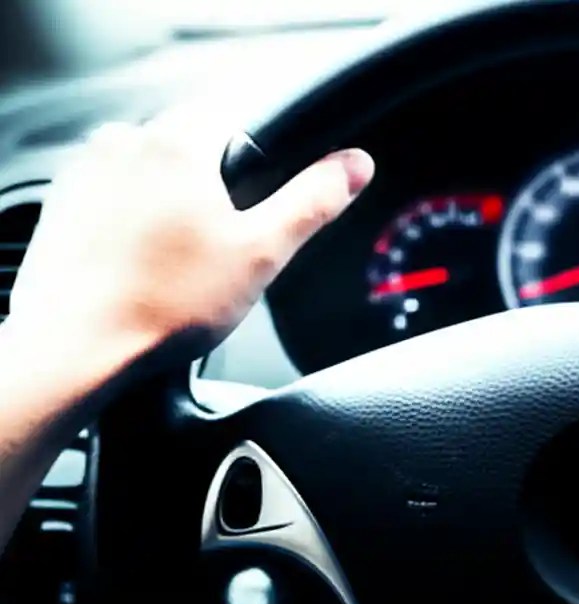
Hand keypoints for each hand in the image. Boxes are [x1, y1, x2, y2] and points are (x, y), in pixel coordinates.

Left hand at [8, 109, 373, 377]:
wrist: (75, 350)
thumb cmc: (163, 306)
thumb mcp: (262, 253)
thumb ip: (314, 202)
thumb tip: (356, 165)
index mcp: (177, 143)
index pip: (233, 117)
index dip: (256, 162)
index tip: (254, 208)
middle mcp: (122, 144)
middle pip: (189, 147)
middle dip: (212, 189)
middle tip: (218, 249)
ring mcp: (83, 174)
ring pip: (149, 174)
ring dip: (169, 207)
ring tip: (177, 267)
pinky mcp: (60, 208)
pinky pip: (112, 201)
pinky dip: (131, 227)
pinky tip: (140, 272)